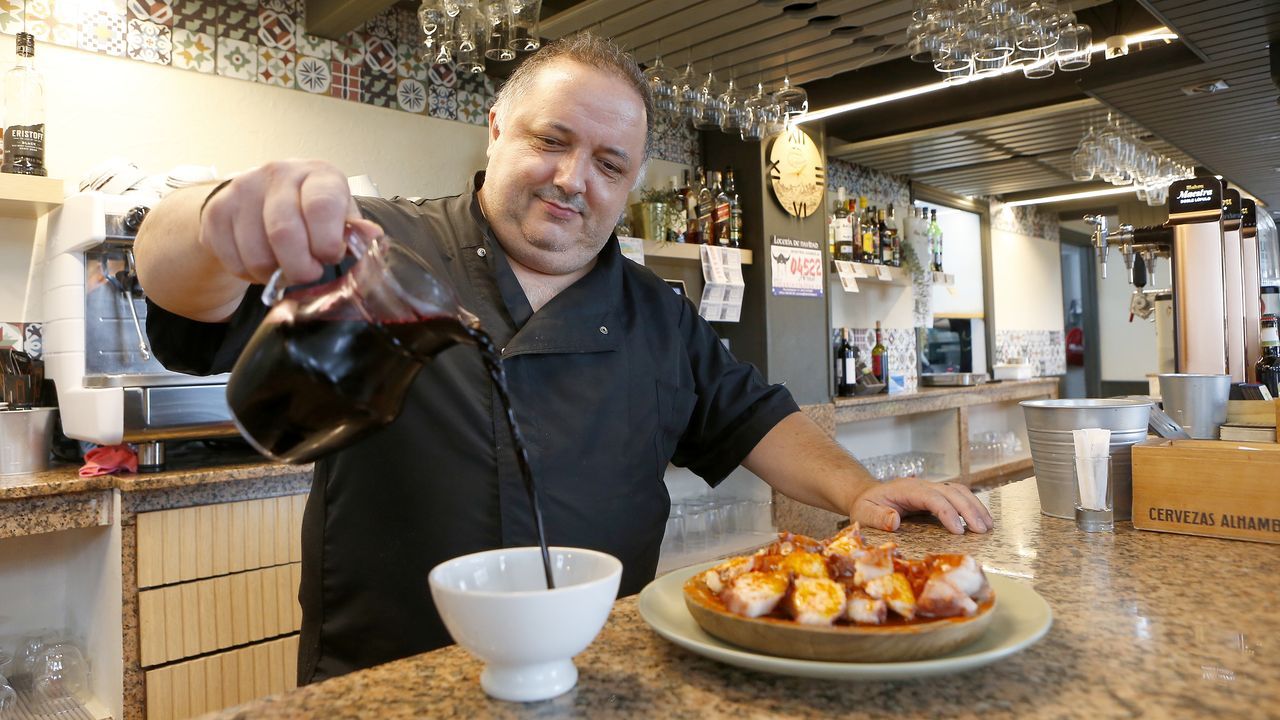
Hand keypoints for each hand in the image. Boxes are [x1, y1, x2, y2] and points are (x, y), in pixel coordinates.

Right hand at [199, 160, 382, 285]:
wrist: (262, 200)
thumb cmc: (312, 212)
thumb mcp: (340, 217)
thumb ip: (355, 230)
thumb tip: (372, 235)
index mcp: (318, 174)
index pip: (321, 206)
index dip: (327, 243)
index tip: (330, 257)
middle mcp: (278, 173)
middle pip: (284, 233)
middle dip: (300, 267)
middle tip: (308, 274)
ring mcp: (243, 189)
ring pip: (256, 253)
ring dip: (274, 274)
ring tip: (285, 267)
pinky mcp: (217, 211)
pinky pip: (234, 260)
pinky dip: (250, 274)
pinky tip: (263, 263)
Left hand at [848, 479, 991, 534]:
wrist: (867, 496)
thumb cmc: (866, 506)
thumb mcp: (864, 512)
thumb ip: (877, 517)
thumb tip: (894, 521)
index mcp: (906, 489)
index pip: (932, 497)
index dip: (947, 512)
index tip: (959, 532)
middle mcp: (922, 486)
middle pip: (951, 492)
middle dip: (969, 510)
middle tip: (982, 531)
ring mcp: (930, 488)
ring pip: (959, 491)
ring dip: (975, 506)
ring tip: (988, 526)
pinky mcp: (936, 495)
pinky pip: (958, 496)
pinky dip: (972, 506)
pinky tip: (981, 520)